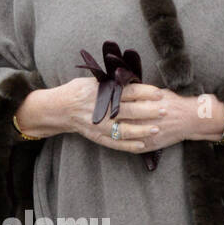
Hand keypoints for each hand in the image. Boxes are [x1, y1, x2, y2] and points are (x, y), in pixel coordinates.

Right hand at [65, 79, 189, 153]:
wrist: (58, 108)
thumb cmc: (78, 91)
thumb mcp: (94, 81)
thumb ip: (112, 83)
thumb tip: (133, 79)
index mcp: (102, 93)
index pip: (128, 92)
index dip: (145, 92)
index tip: (159, 93)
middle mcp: (101, 110)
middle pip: (130, 111)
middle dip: (149, 111)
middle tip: (164, 110)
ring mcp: (99, 126)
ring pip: (125, 130)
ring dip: (142, 130)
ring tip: (157, 129)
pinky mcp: (97, 137)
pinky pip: (116, 143)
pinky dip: (130, 145)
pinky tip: (143, 145)